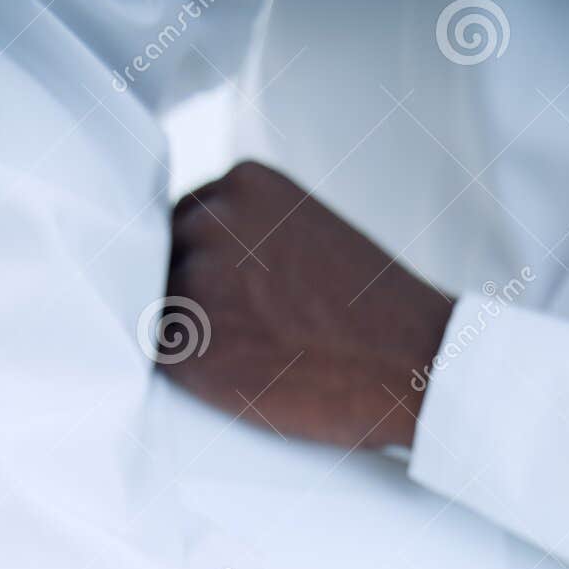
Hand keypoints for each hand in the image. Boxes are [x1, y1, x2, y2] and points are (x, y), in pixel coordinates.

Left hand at [162, 161, 453, 448]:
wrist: (413, 362)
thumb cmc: (376, 315)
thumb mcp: (311, 236)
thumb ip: (256, 235)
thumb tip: (211, 269)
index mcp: (246, 184)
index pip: (187, 219)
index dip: (201, 265)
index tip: (227, 297)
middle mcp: (212, 221)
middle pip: (166, 259)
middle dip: (188, 297)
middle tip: (233, 337)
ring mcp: (195, 281)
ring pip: (156, 308)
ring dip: (184, 336)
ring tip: (240, 363)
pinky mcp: (187, 345)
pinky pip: (155, 358)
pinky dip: (183, 375)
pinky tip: (225, 385)